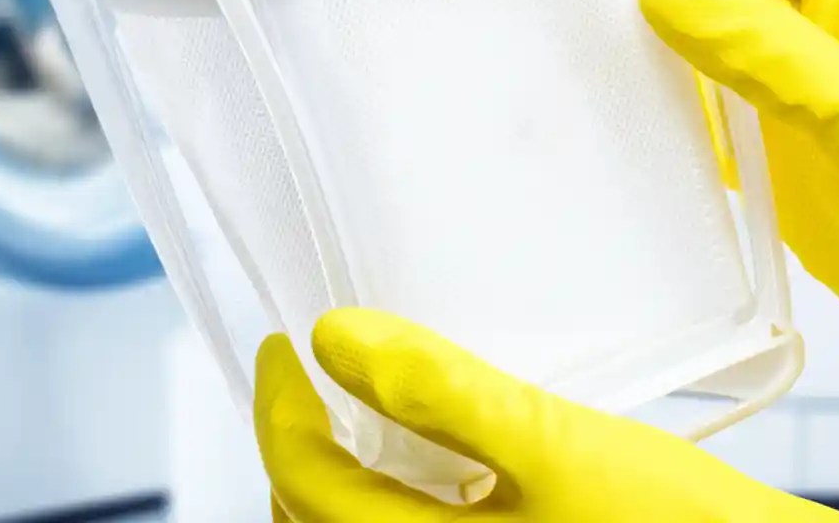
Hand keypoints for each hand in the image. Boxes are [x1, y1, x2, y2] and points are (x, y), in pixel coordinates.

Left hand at [256, 309, 838, 521]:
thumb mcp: (558, 444)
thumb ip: (445, 393)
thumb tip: (341, 342)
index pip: (305, 486)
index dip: (280, 409)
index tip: (283, 345)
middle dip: (298, 446)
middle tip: (306, 376)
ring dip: (342, 474)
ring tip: (358, 406)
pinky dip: (400, 496)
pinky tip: (438, 454)